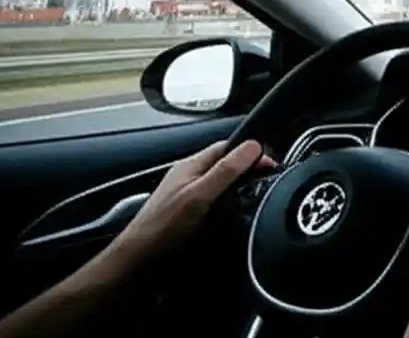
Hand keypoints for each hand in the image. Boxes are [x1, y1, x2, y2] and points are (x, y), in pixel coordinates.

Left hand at [103, 140, 274, 270]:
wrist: (137, 262)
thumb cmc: (163, 227)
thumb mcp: (199, 195)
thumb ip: (225, 170)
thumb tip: (253, 146)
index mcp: (190, 166)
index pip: (225, 147)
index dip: (249, 151)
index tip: (270, 164)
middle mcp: (188, 179)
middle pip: (224, 166)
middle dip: (246, 170)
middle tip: (268, 182)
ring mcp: (187, 198)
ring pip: (220, 185)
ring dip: (238, 189)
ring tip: (257, 198)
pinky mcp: (188, 217)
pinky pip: (215, 204)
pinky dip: (229, 207)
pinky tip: (236, 217)